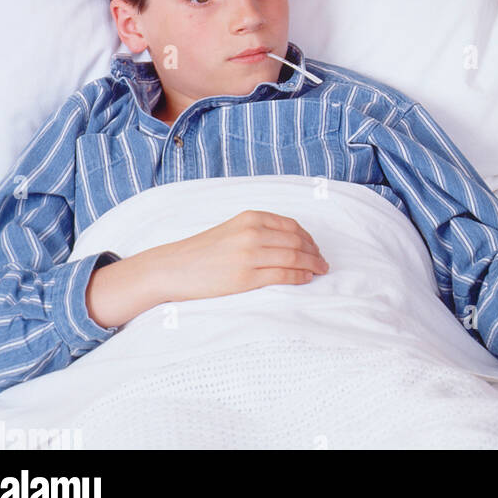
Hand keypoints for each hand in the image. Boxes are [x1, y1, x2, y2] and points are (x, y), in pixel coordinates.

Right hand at [87, 209, 328, 328]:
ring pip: (294, 257)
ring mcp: (250, 254)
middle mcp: (252, 232)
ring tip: (320, 271)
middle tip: (324, 262)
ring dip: (312, 265)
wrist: (174, 268)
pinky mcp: (245, 277)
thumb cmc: (203, 251)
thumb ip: (258, 230)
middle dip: (315, 252)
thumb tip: (288, 241)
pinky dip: (299, 277)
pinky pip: (282, 275)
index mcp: (250, 217)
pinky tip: (305, 279)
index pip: (292, 226)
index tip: (316, 247)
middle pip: (297, 241)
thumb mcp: (232, 229)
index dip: (309, 238)